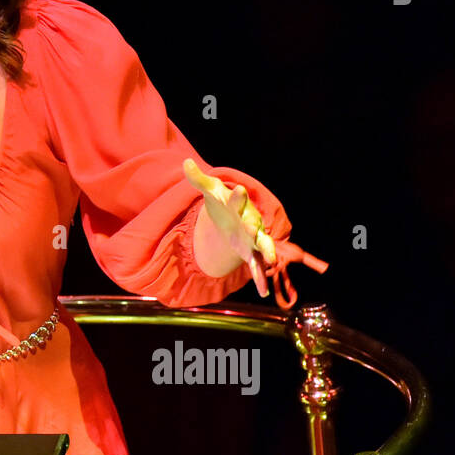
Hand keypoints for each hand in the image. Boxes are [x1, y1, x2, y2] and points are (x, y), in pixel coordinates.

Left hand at [182, 158, 276, 296]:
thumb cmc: (221, 201)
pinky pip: (258, 266)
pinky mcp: (251, 252)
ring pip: (262, 246)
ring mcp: (252, 238)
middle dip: (253, 225)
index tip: (239, 189)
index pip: (238, 199)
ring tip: (269, 262)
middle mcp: (249, 221)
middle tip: (253, 227)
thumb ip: (197, 178)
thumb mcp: (208, 190)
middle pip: (252, 223)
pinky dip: (260, 278)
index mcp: (238, 205)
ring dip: (265, 252)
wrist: (231, 216)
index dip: (238, 195)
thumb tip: (185, 162)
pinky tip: (263, 293)